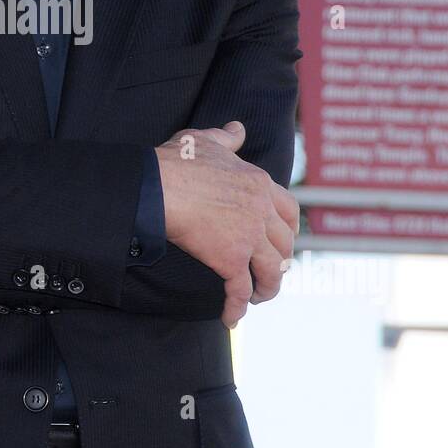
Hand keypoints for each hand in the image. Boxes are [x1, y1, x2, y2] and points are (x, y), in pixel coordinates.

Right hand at [155, 120, 298, 330]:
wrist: (158, 186)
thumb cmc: (177, 162)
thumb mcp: (205, 140)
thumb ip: (226, 138)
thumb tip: (238, 129)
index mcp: (259, 183)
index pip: (289, 211)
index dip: (288, 230)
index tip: (281, 242)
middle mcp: (261, 210)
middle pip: (285, 244)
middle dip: (280, 262)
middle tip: (269, 272)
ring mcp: (249, 237)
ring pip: (271, 271)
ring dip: (268, 289)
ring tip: (258, 299)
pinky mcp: (231, 259)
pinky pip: (241, 291)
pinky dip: (237, 308)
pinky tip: (231, 319)